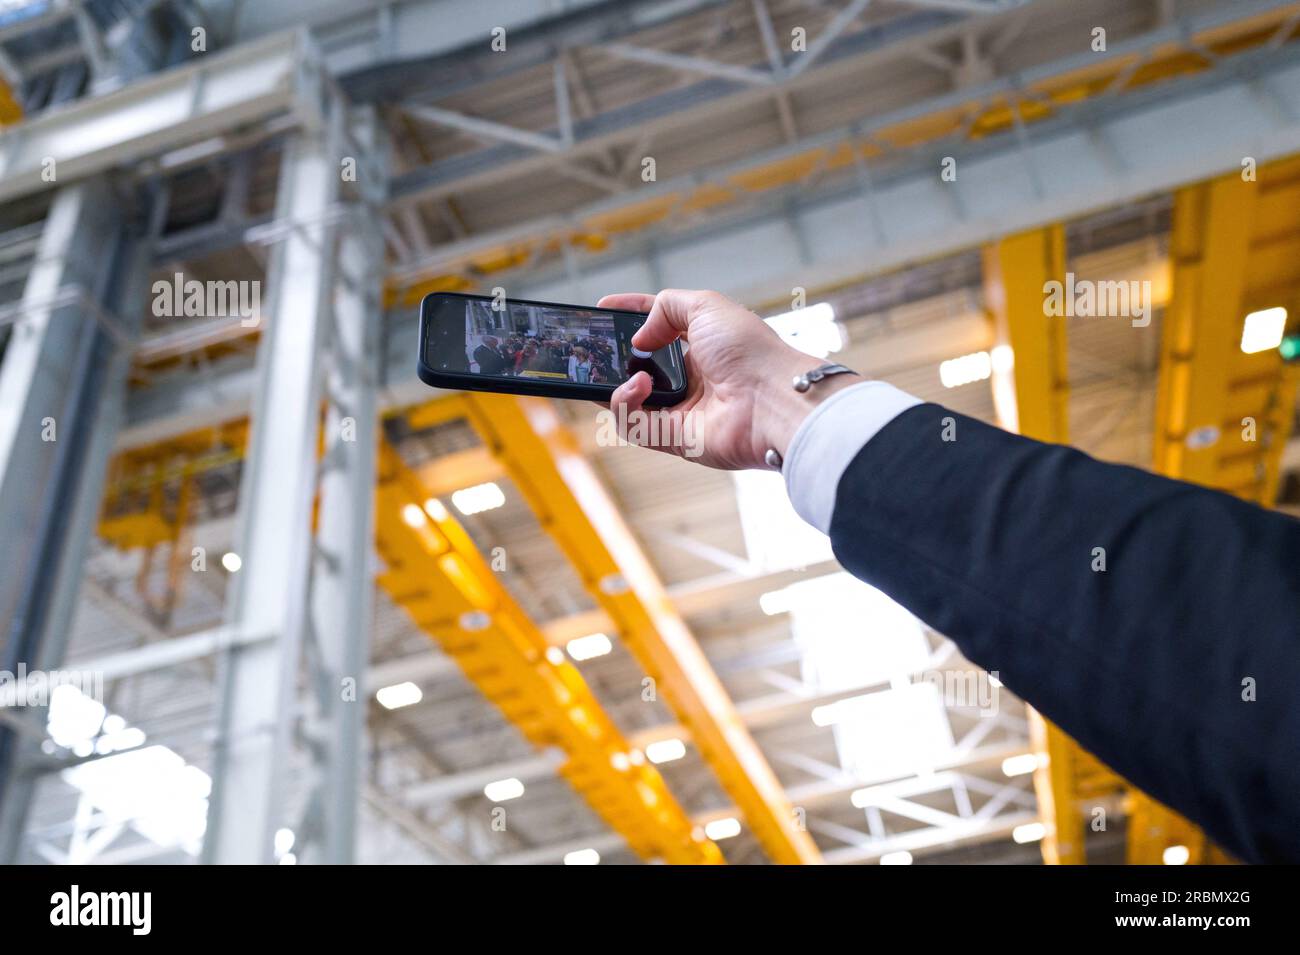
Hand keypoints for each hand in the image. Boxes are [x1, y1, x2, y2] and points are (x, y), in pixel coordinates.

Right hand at [598, 290, 858, 469]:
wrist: (772, 400)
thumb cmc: (750, 351)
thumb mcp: (706, 307)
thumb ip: (665, 308)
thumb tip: (639, 337)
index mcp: (703, 346)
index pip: (658, 329)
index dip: (631, 317)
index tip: (603, 307)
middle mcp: (691, 379)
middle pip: (639, 367)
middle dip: (612, 358)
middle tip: (591, 348)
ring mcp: (681, 411)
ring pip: (629, 399)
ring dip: (616, 383)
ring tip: (624, 370)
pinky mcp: (673, 439)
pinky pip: (633, 424)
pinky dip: (625, 403)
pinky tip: (640, 387)